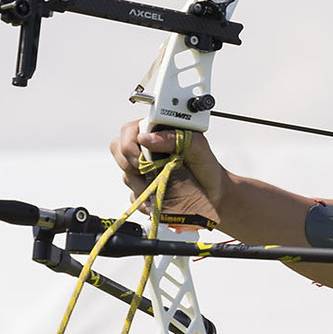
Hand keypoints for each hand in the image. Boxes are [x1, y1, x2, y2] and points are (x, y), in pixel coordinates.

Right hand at [110, 118, 224, 225]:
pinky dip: (145, 201)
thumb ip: (174, 136)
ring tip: (164, 190)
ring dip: (143, 187)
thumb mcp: (198, 146)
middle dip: (133, 167)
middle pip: (119, 152)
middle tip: (151, 175)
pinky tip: (160, 201)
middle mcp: (145, 149)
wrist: (214, 193)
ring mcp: (142, 170)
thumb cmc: (206, 166)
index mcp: (155, 132)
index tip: (143, 161)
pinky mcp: (143, 190)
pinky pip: (133, 196)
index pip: (128, 132)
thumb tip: (146, 138)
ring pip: (126, 176)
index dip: (130, 146)